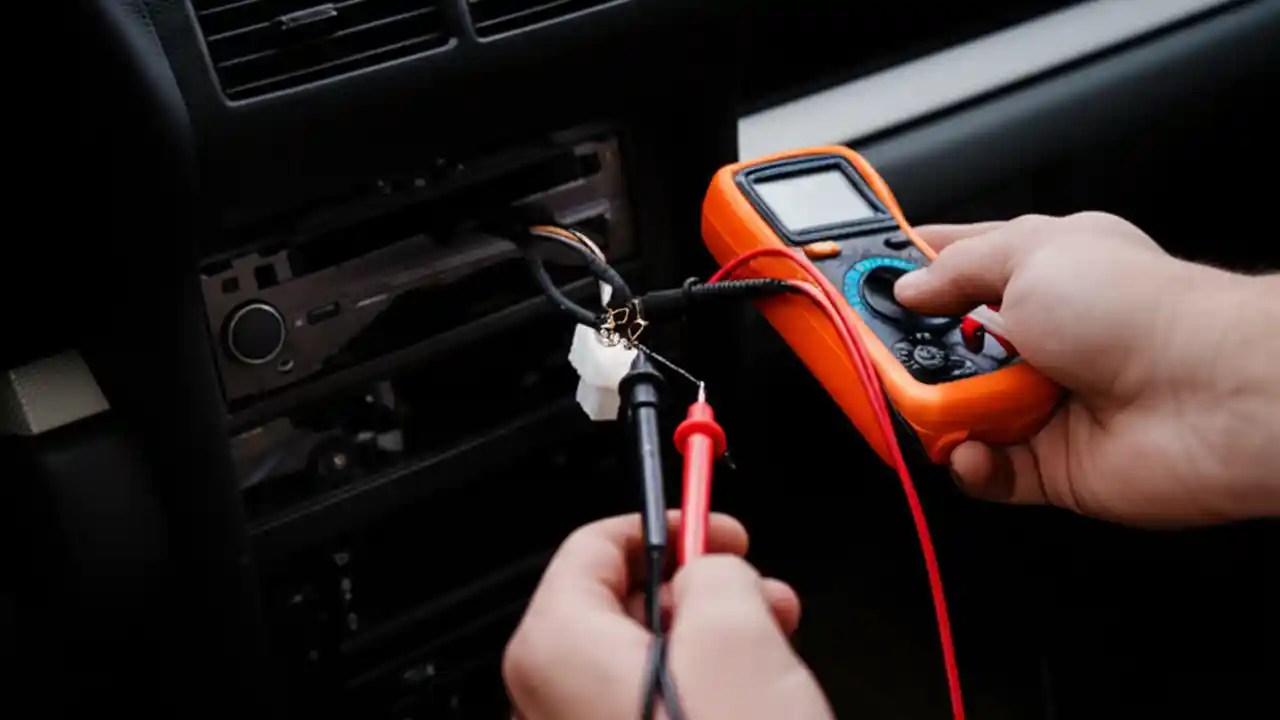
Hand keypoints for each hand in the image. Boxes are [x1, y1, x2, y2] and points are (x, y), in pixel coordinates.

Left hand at [503, 512, 832, 719]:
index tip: (715, 527)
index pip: (591, 548)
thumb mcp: (737, 633)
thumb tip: (713, 570)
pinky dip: (703, 691)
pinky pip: (650, 711)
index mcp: (556, 649)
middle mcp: (552, 701)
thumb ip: (716, 572)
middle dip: (698, 587)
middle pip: (618, 606)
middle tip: (757, 586)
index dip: (664, 525)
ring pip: (643, 663)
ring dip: (711, 640)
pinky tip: (753, 697)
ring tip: (775, 645)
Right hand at [894, 212, 1279, 525]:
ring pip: (954, 412)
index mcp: (1037, 272)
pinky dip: (971, 465)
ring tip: (934, 404)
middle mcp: (1038, 337)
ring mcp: (1042, 401)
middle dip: (903, 352)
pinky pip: (985, 472)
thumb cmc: (1139, 310)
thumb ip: (954, 270)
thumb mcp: (1028, 254)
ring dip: (935, 411)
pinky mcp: (1049, 465)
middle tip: (873, 353)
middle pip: (941, 346)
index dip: (902, 271)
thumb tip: (907, 288)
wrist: (1208, 395)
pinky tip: (973, 450)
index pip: (952, 264)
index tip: (854, 279)